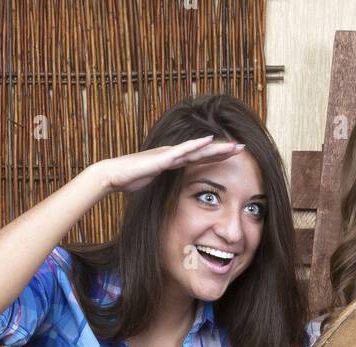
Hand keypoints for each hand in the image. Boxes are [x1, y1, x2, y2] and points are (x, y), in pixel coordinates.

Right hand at [98, 135, 244, 194]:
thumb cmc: (131, 181)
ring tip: (233, 145)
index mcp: (174, 162)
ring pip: (198, 149)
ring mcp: (169, 154)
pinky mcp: (162, 158)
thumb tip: (174, 196)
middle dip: (223, 149)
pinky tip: (208, 141)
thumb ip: (166, 186)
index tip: (234, 156)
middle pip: (204, 151)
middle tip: (242, 147)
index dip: (217, 157)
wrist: (114, 175)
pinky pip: (182, 151)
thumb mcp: (155, 185)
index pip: (201, 159)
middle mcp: (174, 154)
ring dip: (216, 147)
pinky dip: (196, 146)